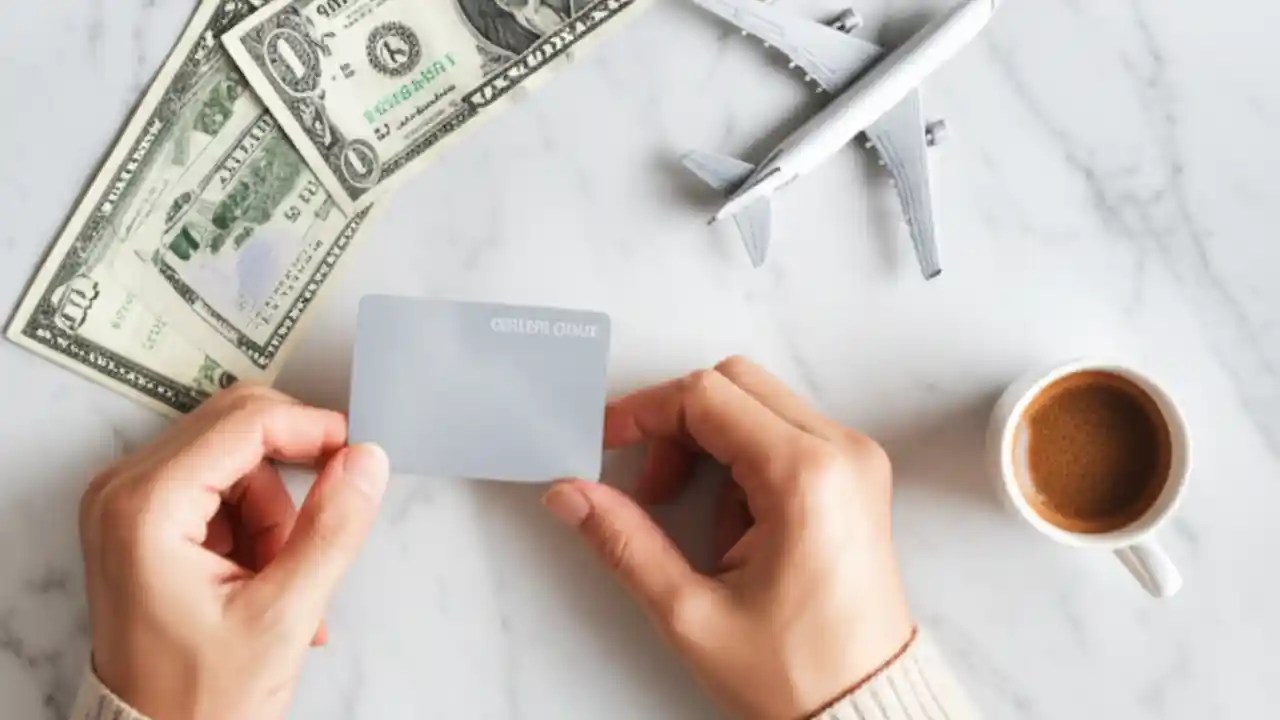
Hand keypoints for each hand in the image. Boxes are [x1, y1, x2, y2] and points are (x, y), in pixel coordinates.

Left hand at [79, 385, 388, 718]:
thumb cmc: (198, 695)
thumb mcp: (282, 617)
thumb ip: (330, 531)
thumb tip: (364, 462)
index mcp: (145, 508)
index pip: (243, 422)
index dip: (310, 428)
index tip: (355, 455)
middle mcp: (123, 491)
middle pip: (234, 426)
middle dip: (290, 475)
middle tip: (321, 524)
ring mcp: (127, 502)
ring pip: (233, 456)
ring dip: (273, 508)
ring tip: (277, 576)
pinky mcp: (140, 517)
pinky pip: (217, 483)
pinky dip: (253, 520)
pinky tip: (261, 572)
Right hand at [542, 357, 912, 719]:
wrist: (867, 709)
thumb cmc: (798, 672)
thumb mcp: (692, 614)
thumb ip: (624, 543)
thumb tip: (571, 495)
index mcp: (806, 476)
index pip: (706, 396)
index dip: (644, 411)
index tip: (605, 440)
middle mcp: (841, 452)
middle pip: (735, 384)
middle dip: (676, 422)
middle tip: (649, 486)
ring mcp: (855, 462)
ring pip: (759, 403)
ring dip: (709, 440)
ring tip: (691, 515)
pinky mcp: (855, 478)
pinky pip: (786, 433)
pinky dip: (742, 457)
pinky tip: (731, 523)